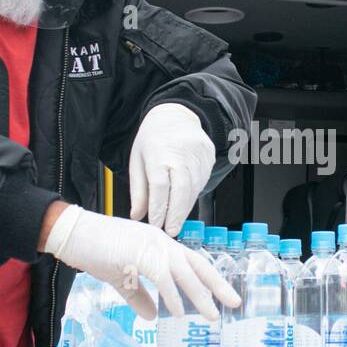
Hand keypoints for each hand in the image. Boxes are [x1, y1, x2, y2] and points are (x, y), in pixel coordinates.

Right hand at [43, 204, 238, 320]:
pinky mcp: (138, 252)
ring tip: (210, 314)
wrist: (72, 233)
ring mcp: (151, 245)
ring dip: (199, 295)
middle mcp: (161, 241)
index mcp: (160, 244)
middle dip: (217, 285)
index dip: (209, 279)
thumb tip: (152, 316)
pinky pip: (162, 276)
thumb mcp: (121, 278)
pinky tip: (178, 312)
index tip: (223, 296)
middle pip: (197, 265)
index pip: (192, 262)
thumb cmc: (95, 250)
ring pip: (183, 272)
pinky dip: (172, 295)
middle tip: (234, 303)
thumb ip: (139, 296)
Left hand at [128, 103, 214, 235]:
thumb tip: (138, 215)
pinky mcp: (208, 158)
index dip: (158, 208)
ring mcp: (197, 155)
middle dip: (176, 214)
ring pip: (193, 189)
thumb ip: (138, 190)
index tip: (155, 224)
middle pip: (181, 189)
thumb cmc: (154, 138)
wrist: (176, 116)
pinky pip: (202, 182)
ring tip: (176, 221)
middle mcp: (180, 153)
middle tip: (171, 231)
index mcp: (158, 152)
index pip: (159, 185)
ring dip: (184, 208)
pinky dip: (192, 197)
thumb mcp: (138, 161)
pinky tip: (184, 204)